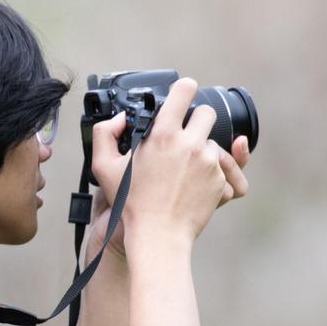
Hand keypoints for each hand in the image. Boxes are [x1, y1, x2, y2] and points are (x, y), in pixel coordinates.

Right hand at [117, 77, 234, 249]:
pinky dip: (212, 175)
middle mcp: (190, 144)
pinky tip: (194, 187)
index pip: (184, 91)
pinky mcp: (221, 180)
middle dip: (197, 121)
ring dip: (203, 150)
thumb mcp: (103, 167)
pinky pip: (222, 169)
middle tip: (183, 137)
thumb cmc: (130, 204)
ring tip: (184, 171)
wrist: (158, 235)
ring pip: (214, 143)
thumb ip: (104, 133)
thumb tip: (120, 119)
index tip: (183, 93)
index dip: (184, 89)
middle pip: (206, 113)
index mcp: (162, 135)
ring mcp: (209, 162)